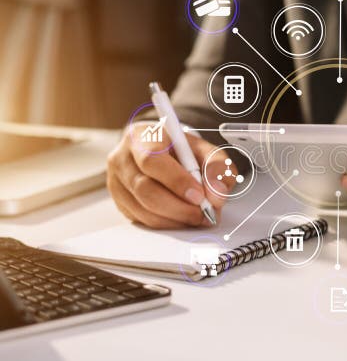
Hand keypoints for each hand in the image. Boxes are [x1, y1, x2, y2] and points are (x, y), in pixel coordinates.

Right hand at [106, 122, 236, 228]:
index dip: (177, 181)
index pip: (152, 160)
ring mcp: (116, 180)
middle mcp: (123, 157)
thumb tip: (216, 193)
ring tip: (197, 217)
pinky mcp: (118, 200)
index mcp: (143, 136)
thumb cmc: (181, 150)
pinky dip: (165, 223)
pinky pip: (140, 219)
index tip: (199, 196)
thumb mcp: (205, 150)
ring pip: (142, 208)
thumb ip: (217, 167)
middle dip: (179, 207)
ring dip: (174, 219)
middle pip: (145, 189)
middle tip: (203, 213)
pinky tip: (181, 218)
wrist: (163, 152)